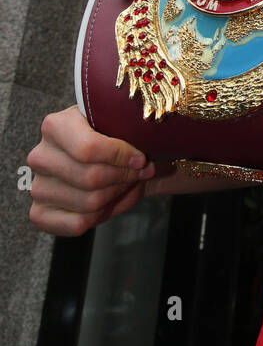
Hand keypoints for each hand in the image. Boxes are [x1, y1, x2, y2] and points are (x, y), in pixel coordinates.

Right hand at [27, 106, 159, 236]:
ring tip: (129, 183)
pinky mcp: (40, 213)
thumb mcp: (120, 121)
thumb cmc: (113, 135)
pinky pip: (77, 224)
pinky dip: (105, 214)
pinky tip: (114, 200)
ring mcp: (37, 187)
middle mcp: (40, 156)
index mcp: (55, 126)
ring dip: (118, 194)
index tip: (140, 158)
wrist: (104, 155)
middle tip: (140, 172)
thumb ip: (129, 131)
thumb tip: (142, 161)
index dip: (121, 156)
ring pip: (88, 202)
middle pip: (91, 178)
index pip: (87, 149)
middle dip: (124, 177)